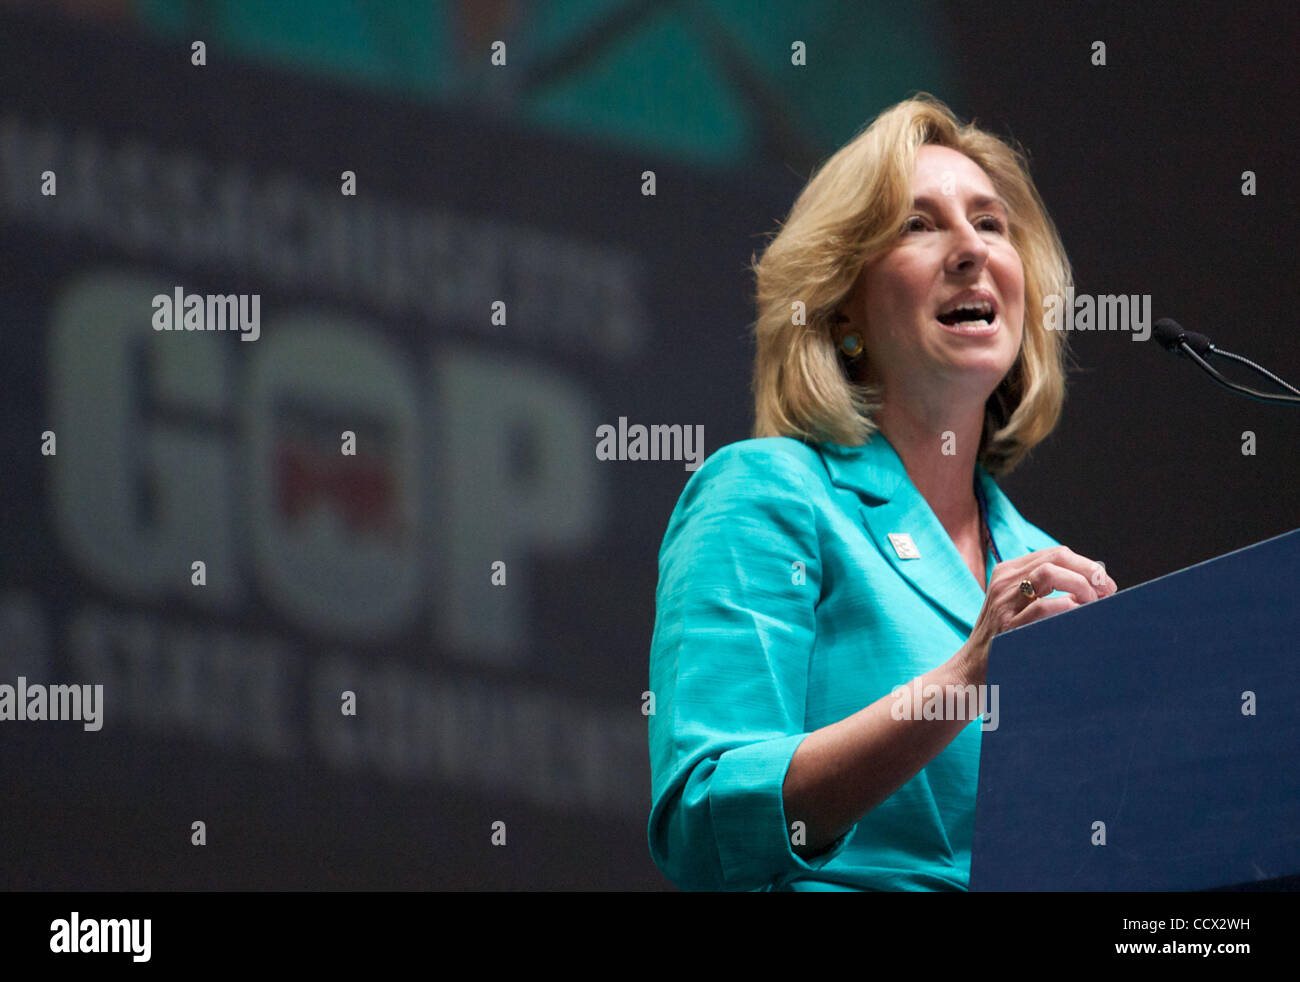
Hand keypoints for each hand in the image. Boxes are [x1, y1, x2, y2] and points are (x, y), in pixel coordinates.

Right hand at [960, 546, 1117, 681]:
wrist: (971, 669)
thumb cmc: (1005, 640)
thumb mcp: (1021, 607)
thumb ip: (1050, 593)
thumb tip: (1095, 586)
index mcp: (1008, 572)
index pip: (1056, 553)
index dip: (1087, 566)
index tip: (1105, 584)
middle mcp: (1004, 580)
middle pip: (1056, 557)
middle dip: (1088, 572)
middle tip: (1107, 592)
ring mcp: (1003, 601)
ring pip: (1049, 574)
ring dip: (1080, 586)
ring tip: (1091, 605)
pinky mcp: (1006, 624)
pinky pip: (1043, 607)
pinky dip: (1068, 609)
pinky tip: (1078, 619)